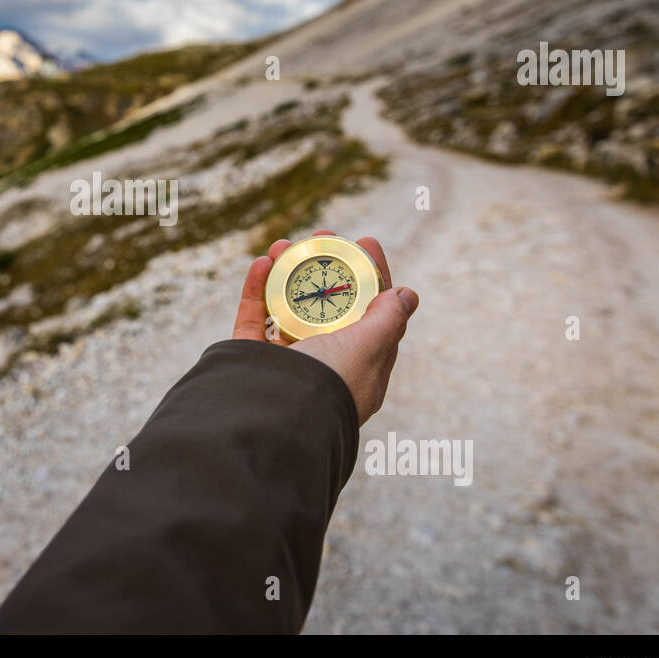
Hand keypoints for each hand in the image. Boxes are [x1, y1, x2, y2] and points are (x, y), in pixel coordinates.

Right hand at [232, 230, 417, 424]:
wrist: (273, 421)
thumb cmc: (328, 384)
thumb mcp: (368, 349)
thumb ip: (387, 320)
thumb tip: (408, 295)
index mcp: (359, 369)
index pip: (374, 315)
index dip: (372, 277)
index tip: (366, 242)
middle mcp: (324, 366)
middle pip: (327, 306)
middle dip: (326, 267)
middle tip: (323, 237)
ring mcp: (285, 364)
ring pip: (287, 308)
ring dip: (287, 272)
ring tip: (285, 245)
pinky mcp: (250, 360)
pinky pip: (253, 319)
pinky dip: (256, 290)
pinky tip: (263, 264)